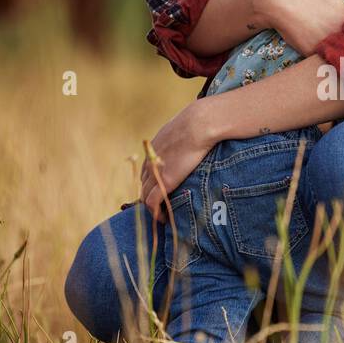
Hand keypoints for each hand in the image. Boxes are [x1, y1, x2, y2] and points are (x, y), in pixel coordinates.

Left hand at [139, 100, 213, 219]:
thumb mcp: (184, 127)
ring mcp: (155, 172)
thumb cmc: (198, 123)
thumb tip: (195, 136)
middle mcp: (150, 162)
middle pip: (143, 185)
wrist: (200, 124)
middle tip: (162, 208)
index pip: (146, 172)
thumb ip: (181, 136)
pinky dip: (155, 213)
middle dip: (150, 197)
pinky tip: (163, 219)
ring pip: (145, 195)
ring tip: (163, 215)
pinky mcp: (164, 182)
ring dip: (152, 207)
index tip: (161, 193)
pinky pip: (152, 203)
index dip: (151, 184)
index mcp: (154, 150)